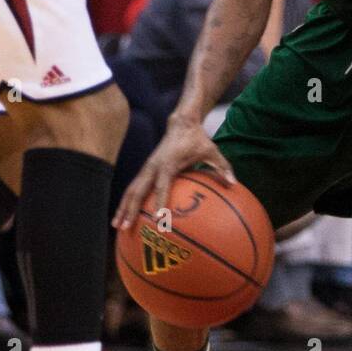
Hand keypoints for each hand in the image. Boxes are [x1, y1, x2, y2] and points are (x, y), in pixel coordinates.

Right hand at [113, 114, 234, 231]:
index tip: (159, 220)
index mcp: (168, 164)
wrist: (180, 123)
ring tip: (117, 226)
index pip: (163, 187)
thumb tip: (234, 183)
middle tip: (126, 227)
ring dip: (123, 207)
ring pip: (131, 190)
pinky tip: (123, 215)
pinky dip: (127, 201)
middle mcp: (153, 167)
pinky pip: (134, 187)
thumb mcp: (212, 151)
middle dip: (131, 210)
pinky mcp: (145, 169)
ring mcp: (147, 168)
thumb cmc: (197, 139)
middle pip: (138, 191)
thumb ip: (222, 166)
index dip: (160, 203)